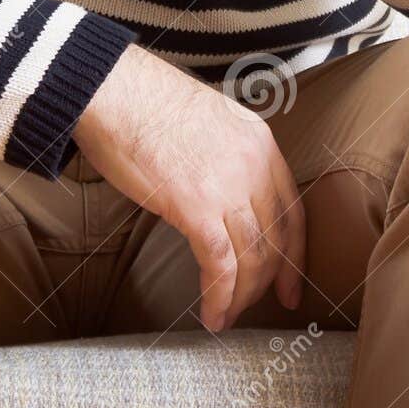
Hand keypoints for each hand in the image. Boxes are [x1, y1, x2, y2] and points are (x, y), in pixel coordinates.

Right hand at [72, 43, 305, 332]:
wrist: (113, 89)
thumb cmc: (143, 100)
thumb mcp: (206, 119)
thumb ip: (223, 154)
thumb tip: (215, 189)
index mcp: (258, 140)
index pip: (291, 208)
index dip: (294, 251)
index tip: (291, 282)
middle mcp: (253, 165)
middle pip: (275, 238)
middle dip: (271, 281)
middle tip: (264, 308)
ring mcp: (228, 186)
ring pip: (251, 257)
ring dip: (241, 296)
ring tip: (226, 318)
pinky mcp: (197, 207)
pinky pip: (219, 265)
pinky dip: (218, 296)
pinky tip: (211, 315)